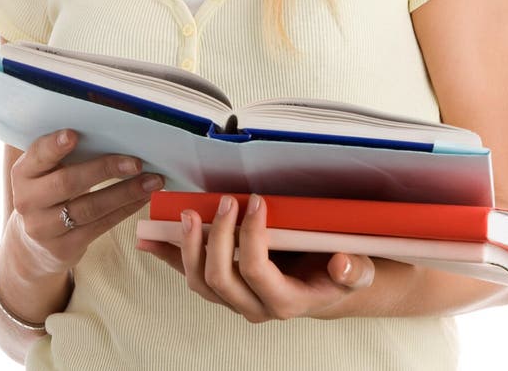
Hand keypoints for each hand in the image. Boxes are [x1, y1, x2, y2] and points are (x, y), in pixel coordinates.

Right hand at [6, 128, 163, 276]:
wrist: (35, 244)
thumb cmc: (51, 192)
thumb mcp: (48, 172)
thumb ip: (70, 155)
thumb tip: (117, 133)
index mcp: (24, 173)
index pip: (37, 155)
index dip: (54, 146)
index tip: (74, 135)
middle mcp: (28, 201)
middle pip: (67, 182)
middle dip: (105, 169)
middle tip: (136, 162)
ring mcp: (44, 228)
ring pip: (88, 208)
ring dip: (125, 193)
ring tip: (152, 181)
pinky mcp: (63, 248)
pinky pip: (99, 226)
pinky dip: (125, 210)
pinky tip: (143, 198)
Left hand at [136, 194, 380, 322]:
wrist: (326, 288)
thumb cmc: (338, 274)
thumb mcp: (356, 271)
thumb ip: (352, 269)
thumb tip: (343, 264)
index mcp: (285, 302)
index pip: (257, 271)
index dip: (251, 237)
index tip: (257, 201)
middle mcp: (254, 306)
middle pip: (220, 279)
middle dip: (217, 237)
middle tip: (225, 200)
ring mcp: (235, 299)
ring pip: (200, 282)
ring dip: (188, 248)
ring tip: (187, 214)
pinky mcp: (223, 288)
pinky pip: (191, 275)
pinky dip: (169, 255)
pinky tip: (151, 238)